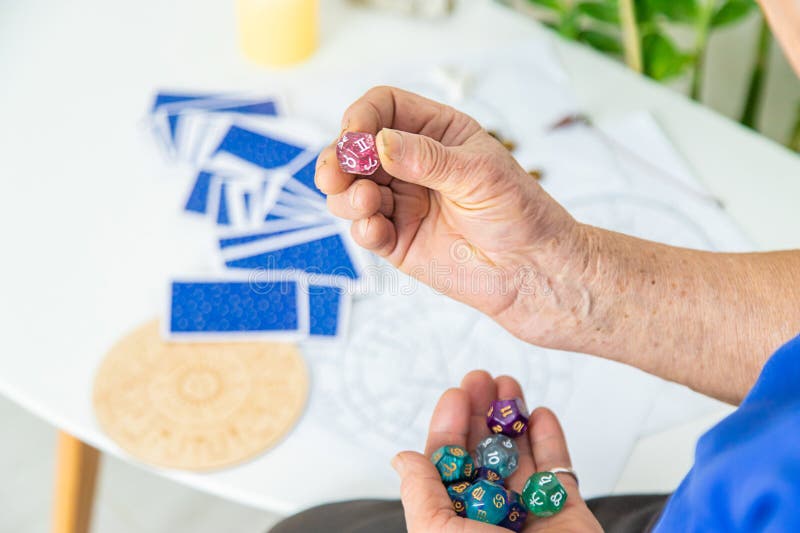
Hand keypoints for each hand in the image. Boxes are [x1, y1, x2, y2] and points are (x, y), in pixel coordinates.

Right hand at [315, 87, 591, 347]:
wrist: (532, 270)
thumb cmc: (519, 213)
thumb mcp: (480, 173)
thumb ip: (428, 158)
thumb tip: (379, 142)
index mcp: (435, 133)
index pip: (383, 108)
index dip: (362, 117)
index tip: (354, 137)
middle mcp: (411, 164)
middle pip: (354, 148)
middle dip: (338, 159)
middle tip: (335, 175)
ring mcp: (401, 202)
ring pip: (349, 190)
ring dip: (346, 195)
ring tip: (368, 203)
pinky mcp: (397, 240)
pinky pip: (364, 229)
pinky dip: (362, 227)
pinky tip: (377, 230)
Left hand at [391, 370, 601, 531]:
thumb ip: (421, 495)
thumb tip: (402, 458)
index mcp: (456, 520)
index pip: (448, 464)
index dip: (450, 426)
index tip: (457, 393)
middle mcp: (491, 515)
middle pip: (483, 452)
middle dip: (482, 413)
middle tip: (484, 378)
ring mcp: (530, 513)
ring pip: (519, 454)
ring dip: (514, 417)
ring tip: (509, 385)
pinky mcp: (567, 513)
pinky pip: (558, 470)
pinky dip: (551, 439)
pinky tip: (540, 414)